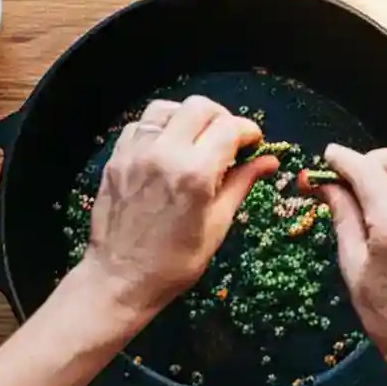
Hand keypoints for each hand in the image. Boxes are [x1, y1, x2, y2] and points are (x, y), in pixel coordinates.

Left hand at [81, 96, 278, 326]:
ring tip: (195, 139)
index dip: (248, 130)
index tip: (253, 143)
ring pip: (166, 108)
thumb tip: (270, 161)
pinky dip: (159, 129)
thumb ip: (241, 184)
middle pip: (199, 106)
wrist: (120, 279)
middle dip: (220, 117)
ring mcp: (136, 152)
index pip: (229, 127)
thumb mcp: (217, 225)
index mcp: (195, 173)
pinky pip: (141, 125)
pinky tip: (167, 149)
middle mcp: (164, 153)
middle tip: (226, 140)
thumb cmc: (175, 262)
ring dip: (187, 117)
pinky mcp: (116, 157)